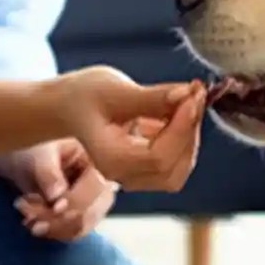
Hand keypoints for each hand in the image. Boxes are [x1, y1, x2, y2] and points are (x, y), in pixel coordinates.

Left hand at [0, 140, 117, 240]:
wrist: (13, 159)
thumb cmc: (28, 148)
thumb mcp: (37, 155)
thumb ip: (48, 173)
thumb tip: (58, 196)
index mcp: (94, 162)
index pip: (96, 188)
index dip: (77, 201)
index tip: (55, 207)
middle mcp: (96, 185)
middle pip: (93, 212)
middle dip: (63, 219)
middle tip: (33, 217)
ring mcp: (86, 203)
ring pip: (81, 227)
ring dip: (53, 227)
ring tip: (26, 216)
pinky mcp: (73, 218)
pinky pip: (69, 233)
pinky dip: (50, 232)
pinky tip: (30, 223)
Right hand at [49, 66, 206, 192]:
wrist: (69, 106)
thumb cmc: (83, 97)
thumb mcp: (113, 89)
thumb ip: (151, 97)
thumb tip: (187, 95)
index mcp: (111, 160)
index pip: (158, 157)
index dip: (181, 128)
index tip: (192, 96)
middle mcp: (124, 175)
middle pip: (173, 167)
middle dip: (189, 130)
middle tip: (195, 94)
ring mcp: (135, 175)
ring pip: (179, 167)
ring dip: (189, 134)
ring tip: (185, 100)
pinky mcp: (146, 167)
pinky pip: (175, 159)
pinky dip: (182, 135)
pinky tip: (176, 109)